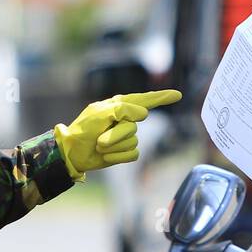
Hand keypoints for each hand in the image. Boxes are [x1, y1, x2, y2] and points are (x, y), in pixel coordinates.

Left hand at [54, 90, 181, 178]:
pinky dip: (117, 156)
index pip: (145, 100)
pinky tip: (105, 155)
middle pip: (133, 126)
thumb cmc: (83, 130)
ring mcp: (126, 136)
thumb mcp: (100, 114)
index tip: (178, 95)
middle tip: (99, 139)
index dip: (162, 97)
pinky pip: (132, 154)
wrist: (73, 153)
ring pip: (133, 141)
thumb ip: (123, 109)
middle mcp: (125, 120)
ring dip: (113, 146)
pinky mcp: (126, 151)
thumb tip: (145, 114)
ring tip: (99, 145)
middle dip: (116, 135)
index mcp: (119, 106)